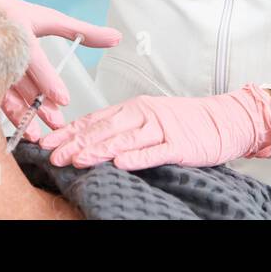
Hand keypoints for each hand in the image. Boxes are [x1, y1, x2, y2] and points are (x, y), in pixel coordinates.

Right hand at [0, 0, 121, 142]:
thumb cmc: (15, 13)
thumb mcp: (48, 18)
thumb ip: (82, 31)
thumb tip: (117, 37)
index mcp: (20, 29)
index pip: (36, 59)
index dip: (48, 80)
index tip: (62, 99)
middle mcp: (1, 47)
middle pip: (22, 82)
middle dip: (38, 105)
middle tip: (56, 123)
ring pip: (3, 93)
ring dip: (19, 115)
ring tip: (34, 134)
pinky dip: (2, 113)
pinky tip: (13, 128)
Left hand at [37, 84, 270, 169]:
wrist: (224, 119)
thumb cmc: (184, 121)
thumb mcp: (148, 118)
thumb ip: (121, 127)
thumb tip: (87, 141)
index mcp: (132, 108)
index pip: (94, 119)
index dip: (68, 132)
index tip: (46, 143)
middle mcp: (143, 114)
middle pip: (103, 128)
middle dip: (75, 143)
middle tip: (52, 155)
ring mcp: (160, 128)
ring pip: (124, 139)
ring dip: (99, 149)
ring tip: (77, 159)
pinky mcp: (178, 144)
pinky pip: (155, 151)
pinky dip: (137, 157)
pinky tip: (120, 163)